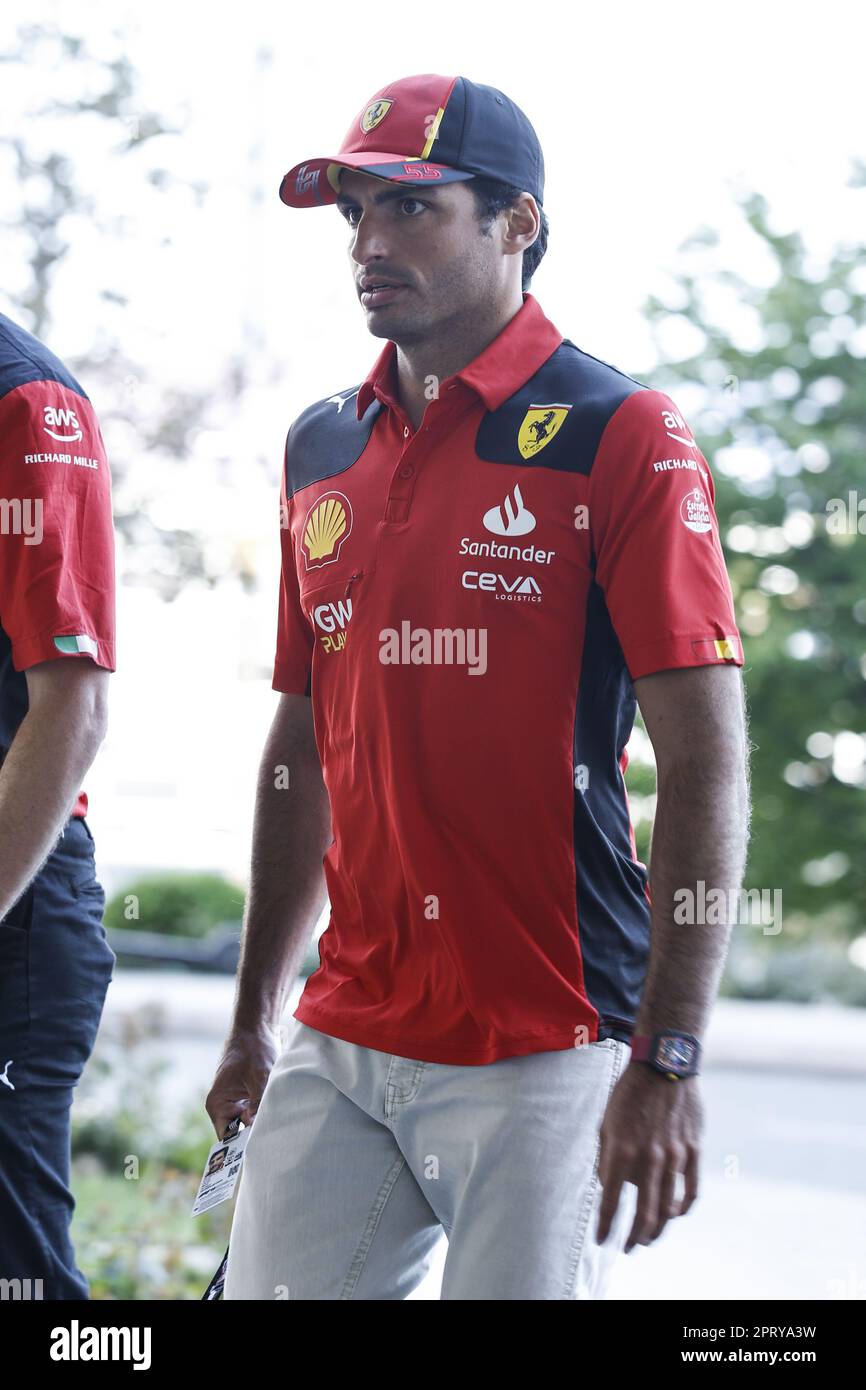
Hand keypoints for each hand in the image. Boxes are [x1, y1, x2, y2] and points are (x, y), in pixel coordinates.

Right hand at [205, 1022, 279, 1139]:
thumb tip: (254, 1128)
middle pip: (238, 1134)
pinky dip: (264, 1115)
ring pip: (249, 1125)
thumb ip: (257, 1103)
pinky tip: (277, 1115)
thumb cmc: (255, 1049)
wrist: (256, 1029)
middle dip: (254, 1137)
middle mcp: (223, 1107)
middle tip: (274, 1144)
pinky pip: (255, 1114)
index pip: (227, 1138)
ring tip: (278, 1129)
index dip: (241, 1147)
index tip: (258, 1154)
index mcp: (218, 1104)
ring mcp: (235, 1103)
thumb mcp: (260, 1076)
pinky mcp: (247, 1098)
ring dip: (261, 1125)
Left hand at [595, 1061, 701, 1251]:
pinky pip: (691, 1190)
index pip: (611, 1203)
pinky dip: (683, 1207)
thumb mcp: (606, 1123)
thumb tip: (608, 1186)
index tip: (601, 1240)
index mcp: (622, 1151)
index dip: (605, 1226)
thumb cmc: (629, 1093)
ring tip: (649, 1239)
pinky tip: (675, 1213)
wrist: (663, 1065)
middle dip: (633, 1238)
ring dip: (657, 1230)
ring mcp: (673, 1157)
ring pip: (668, 1208)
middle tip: (627, 1248)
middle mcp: (648, 1159)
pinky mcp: (692, 1151)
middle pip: (643, 1215)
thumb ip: (606, 1157)